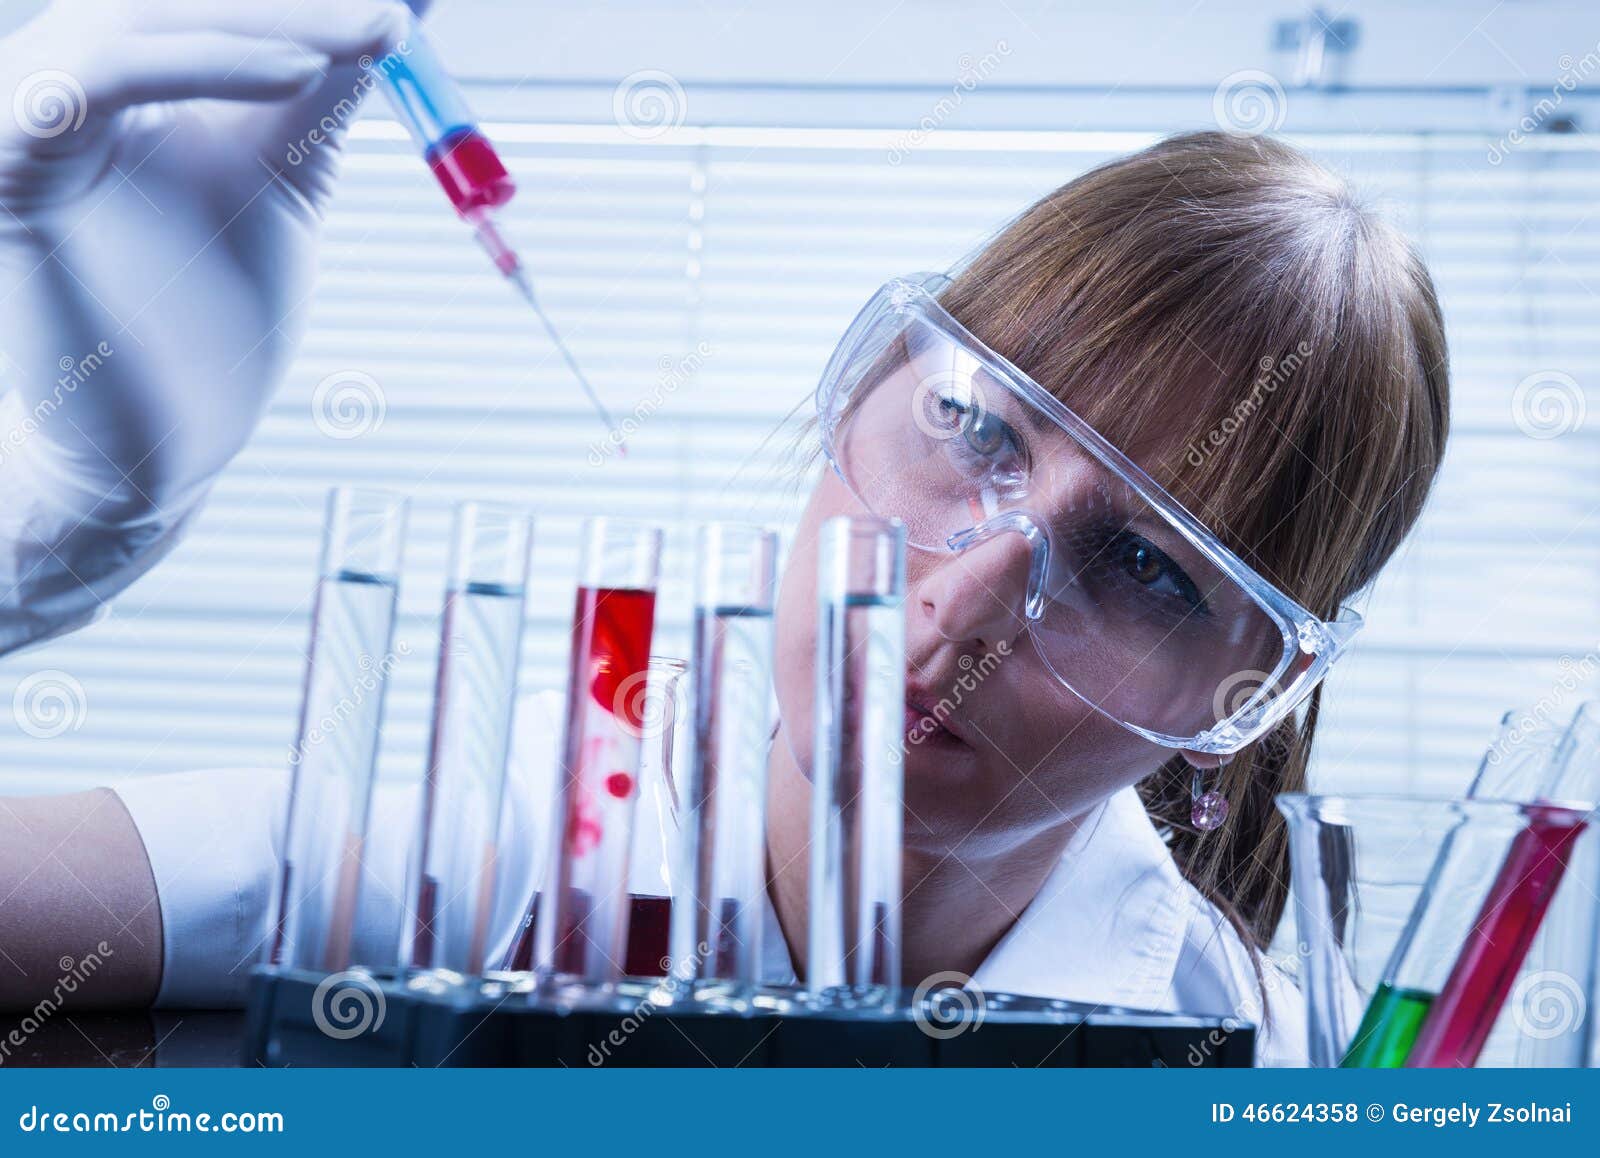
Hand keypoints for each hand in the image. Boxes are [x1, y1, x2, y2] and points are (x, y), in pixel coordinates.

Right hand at [0, 0, 414, 517]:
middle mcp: (52, 85)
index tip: (401, 7)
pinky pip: (91, 86)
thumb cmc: (209, 322)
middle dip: (292, 0)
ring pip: (134, 24)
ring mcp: (19, 124)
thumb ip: (313, 97)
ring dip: (265, 22)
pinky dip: (200, 65)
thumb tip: (387, 12)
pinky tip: (297, 76)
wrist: (163, 443)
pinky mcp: (9, 175)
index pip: (193, 2)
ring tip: (364, 40)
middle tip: (395, 12)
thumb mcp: (281, 180)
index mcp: (106, 80)